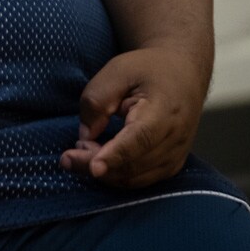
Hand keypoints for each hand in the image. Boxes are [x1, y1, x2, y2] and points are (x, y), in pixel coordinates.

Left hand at [60, 46, 207, 189]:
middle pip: (133, 164)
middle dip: (96, 165)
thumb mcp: (118, 71)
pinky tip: (98, 158)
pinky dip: (115, 175)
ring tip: (81, 151)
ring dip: (103, 172)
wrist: (183, 75)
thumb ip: (97, 100)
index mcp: (164, 111)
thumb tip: (85, 136)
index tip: (93, 168)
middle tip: (67, 156)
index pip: (140, 139)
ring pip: (134, 178)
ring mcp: (175, 156)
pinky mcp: (170, 166)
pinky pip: (139, 180)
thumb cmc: (148, 70)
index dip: (115, 155)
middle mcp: (175, 139)